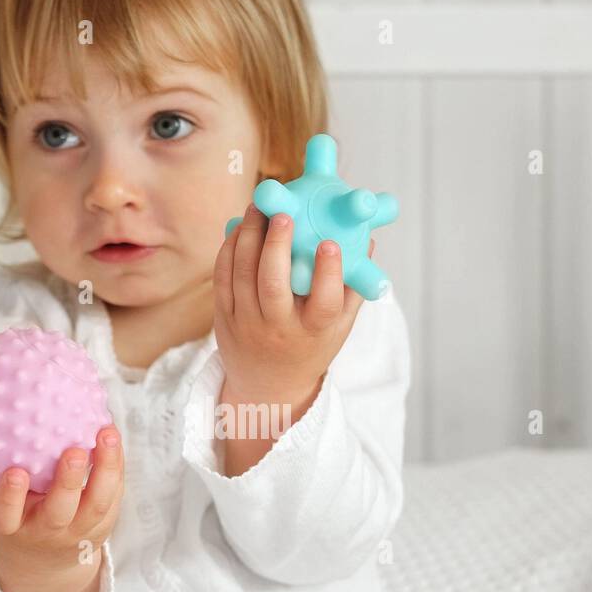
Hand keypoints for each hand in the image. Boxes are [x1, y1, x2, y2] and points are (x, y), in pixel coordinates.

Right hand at [0, 424, 123, 591]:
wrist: (41, 562)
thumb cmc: (13, 516)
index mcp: (10, 526)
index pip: (6, 514)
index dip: (10, 496)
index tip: (15, 472)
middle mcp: (45, 532)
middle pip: (59, 512)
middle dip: (68, 481)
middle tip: (75, 450)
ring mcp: (77, 532)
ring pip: (96, 505)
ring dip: (105, 468)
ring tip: (107, 434)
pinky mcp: (102, 527)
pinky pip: (113, 497)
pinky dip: (115, 468)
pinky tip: (113, 439)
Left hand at [213, 203, 374, 401]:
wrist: (268, 385)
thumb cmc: (311, 346)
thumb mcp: (340, 327)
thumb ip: (353, 287)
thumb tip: (368, 241)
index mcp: (314, 330)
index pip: (324, 302)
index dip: (328, 272)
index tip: (330, 243)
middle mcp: (279, 328)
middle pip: (273, 284)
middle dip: (277, 245)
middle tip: (284, 213)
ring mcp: (247, 323)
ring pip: (243, 274)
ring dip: (250, 236)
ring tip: (260, 207)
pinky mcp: (224, 317)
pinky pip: (223, 277)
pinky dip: (230, 248)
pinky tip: (241, 227)